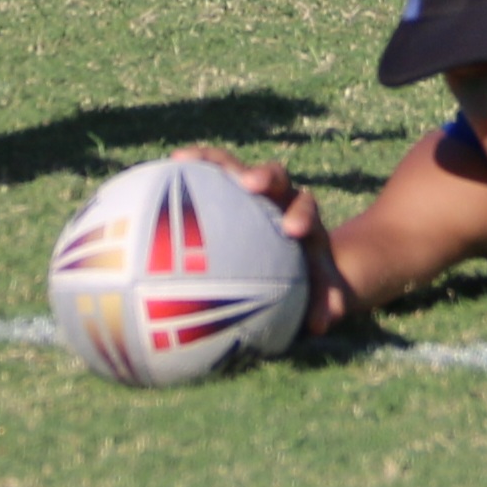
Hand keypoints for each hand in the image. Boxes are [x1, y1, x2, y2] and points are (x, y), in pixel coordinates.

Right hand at [178, 148, 354, 335]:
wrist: (301, 259)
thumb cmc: (309, 279)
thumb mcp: (321, 290)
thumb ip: (322, 302)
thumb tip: (321, 324)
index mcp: (305, 220)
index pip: (306, 209)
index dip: (300, 215)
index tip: (292, 230)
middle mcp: (282, 198)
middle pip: (278, 177)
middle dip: (265, 176)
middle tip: (251, 184)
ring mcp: (254, 191)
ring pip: (237, 167)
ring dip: (215, 162)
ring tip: (184, 162)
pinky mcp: (229, 187)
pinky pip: (209, 172)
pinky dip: (191, 165)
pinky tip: (163, 169)